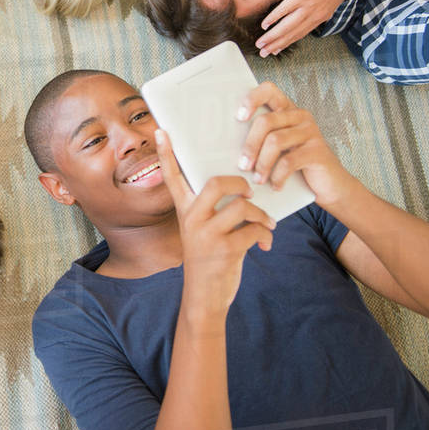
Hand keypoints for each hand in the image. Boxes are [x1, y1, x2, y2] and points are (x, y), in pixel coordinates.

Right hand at [157, 128, 273, 318]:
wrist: (205, 298)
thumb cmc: (208, 260)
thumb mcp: (201, 232)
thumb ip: (211, 211)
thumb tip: (239, 190)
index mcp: (184, 212)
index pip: (172, 177)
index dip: (166, 154)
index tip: (161, 131)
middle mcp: (192, 220)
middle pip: (218, 183)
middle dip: (241, 184)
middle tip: (250, 192)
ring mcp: (207, 235)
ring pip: (242, 207)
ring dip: (261, 215)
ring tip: (267, 223)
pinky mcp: (225, 250)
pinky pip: (254, 231)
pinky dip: (265, 236)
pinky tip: (265, 245)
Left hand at [235, 82, 359, 208]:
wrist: (330, 184)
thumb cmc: (297, 165)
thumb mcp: (278, 148)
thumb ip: (261, 138)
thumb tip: (226, 141)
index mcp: (287, 110)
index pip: (269, 90)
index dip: (252, 99)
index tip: (239, 117)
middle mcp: (300, 116)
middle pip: (266, 121)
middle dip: (250, 145)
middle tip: (243, 165)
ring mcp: (311, 132)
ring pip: (275, 141)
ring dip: (262, 163)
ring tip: (258, 179)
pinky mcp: (318, 151)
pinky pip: (289, 161)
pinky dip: (278, 176)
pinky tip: (275, 185)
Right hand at [256, 0, 353, 56]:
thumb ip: (322, 7)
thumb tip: (315, 9)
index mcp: (320, 17)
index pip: (300, 33)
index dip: (287, 42)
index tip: (276, 49)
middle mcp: (313, 16)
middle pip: (291, 34)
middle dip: (276, 44)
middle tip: (263, 53)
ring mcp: (307, 7)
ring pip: (287, 26)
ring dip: (273, 37)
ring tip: (261, 44)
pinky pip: (284, 10)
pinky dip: (274, 18)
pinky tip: (264, 24)